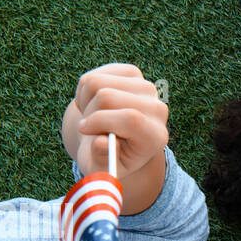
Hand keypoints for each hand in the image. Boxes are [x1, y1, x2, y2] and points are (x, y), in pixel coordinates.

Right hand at [60, 63, 168, 178]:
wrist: (111, 141)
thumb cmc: (105, 157)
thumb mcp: (101, 167)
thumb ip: (102, 158)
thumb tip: (102, 143)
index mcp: (155, 137)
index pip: (130, 119)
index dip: (101, 121)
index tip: (83, 129)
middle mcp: (157, 110)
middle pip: (107, 97)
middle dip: (89, 113)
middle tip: (88, 127)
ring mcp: (146, 89)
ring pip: (97, 83)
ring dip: (84, 102)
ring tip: (92, 117)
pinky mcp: (132, 73)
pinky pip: (94, 75)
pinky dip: (84, 91)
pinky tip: (94, 104)